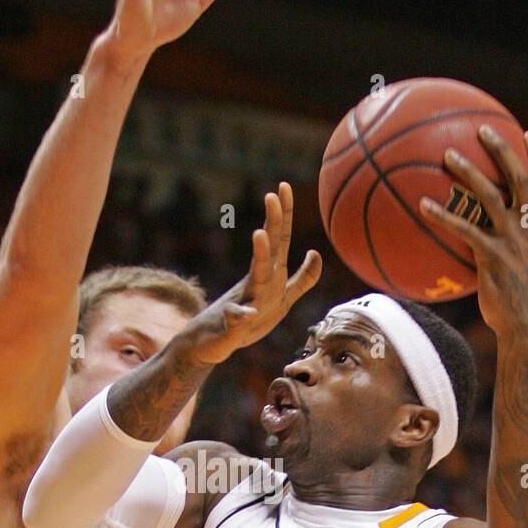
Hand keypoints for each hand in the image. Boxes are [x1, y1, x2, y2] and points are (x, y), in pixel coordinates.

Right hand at [183, 183, 322, 365]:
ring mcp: (244, 300)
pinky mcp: (232, 323)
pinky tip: (246, 312)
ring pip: (255, 277)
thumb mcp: (284, 299)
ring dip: (259, 256)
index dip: (284, 214)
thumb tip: (316, 252)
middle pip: (269, 248)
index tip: (285, 185)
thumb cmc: (251, 319)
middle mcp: (257, 282)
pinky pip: (237, 318)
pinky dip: (241, 314)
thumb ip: (302, 279)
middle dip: (273, 222)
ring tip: (260, 234)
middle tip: (272, 194)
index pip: (279, 239)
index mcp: (270, 275)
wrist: (212, 343)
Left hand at [419, 127, 527, 337]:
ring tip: (447, 156)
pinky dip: (443, 215)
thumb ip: (513, 241)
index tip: (527, 134)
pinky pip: (464, 229)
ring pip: (491, 196)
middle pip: (519, 177)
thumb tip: (487, 232)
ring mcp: (514, 240)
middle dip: (502, 149)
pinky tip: (423, 205)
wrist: (524, 323)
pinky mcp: (493, 256)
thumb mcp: (525, 264)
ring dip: (468, 172)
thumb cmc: (519, 296)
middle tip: (482, 128)